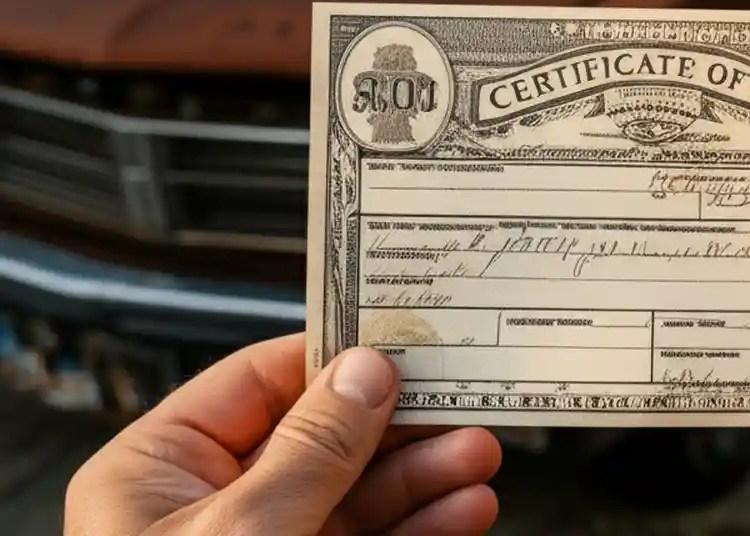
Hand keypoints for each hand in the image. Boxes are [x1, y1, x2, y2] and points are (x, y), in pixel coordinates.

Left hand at [66, 335, 501, 534]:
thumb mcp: (245, 528)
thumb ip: (312, 448)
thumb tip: (363, 372)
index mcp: (160, 473)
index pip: (258, 384)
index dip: (334, 359)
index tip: (403, 341)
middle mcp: (213, 510)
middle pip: (323, 441)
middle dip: (399, 426)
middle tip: (461, 403)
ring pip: (359, 498)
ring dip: (424, 477)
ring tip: (478, 457)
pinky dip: (421, 528)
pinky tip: (463, 512)